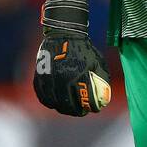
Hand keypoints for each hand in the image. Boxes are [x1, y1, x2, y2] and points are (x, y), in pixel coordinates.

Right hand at [33, 0, 111, 116]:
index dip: (88, 108)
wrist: (64, 35)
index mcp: (77, 76)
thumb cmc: (84, 49)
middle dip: (74, 111)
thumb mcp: (97, 63)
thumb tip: (106, 95)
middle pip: (67, 104)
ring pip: (53, 101)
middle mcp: (62, 79)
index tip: (91, 110)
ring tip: (67, 109)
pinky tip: (54, 103)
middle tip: (80, 112)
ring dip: (60, 108)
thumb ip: (102, 79)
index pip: (83, 99)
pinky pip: (41, 94)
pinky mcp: (39, 75)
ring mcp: (49, 78)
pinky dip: (47, 101)